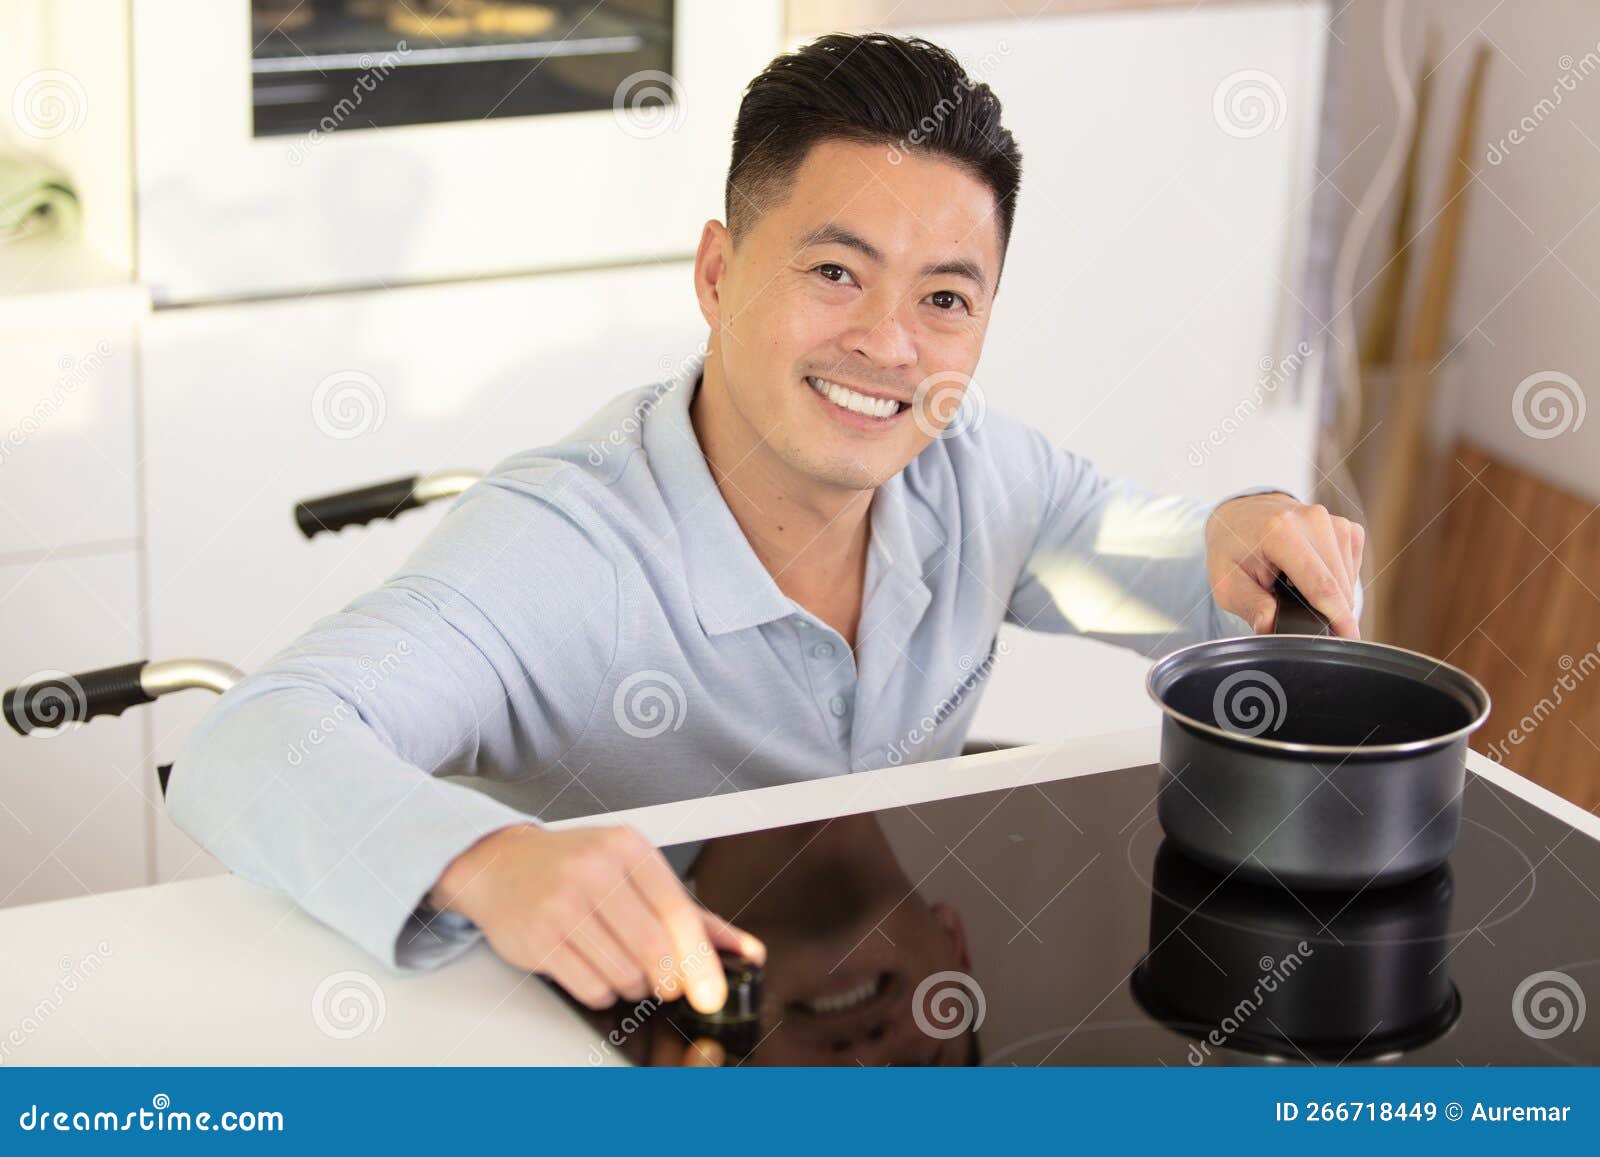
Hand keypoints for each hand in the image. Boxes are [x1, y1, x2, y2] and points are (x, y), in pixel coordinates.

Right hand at [426, 823, 764, 1012]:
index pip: (678, 912)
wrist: (502, 864)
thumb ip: (693, 914)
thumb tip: (747, 950)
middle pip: (653, 948)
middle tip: (666, 983)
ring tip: (623, 966)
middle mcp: (594, 870)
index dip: (700, 960)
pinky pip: (589, 987)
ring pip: (623, 974)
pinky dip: (602, 992)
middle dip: (668, 979)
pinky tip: (596, 970)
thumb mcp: (637, 872)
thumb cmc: (577, 867)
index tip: (712, 992)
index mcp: (628, 848)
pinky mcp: (538, 938)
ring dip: (633, 985)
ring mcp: (562, 904)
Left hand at [1205, 493, 1364, 637]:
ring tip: (1295, 589)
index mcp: (1280, 532)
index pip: (1320, 584)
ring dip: (1330, 597)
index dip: (1338, 616)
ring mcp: (1332, 522)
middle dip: (1328, 613)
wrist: (1241, 515)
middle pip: (1339, 586)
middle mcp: (1312, 521)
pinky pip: (1352, 569)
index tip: (1349, 639)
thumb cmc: (1232, 550)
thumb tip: (1269, 628)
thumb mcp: (1227, 582)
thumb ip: (1250, 606)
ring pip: (1348, 581)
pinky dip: (1336, 582)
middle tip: (1295, 614)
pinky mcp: (1345, 528)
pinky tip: (1311, 577)